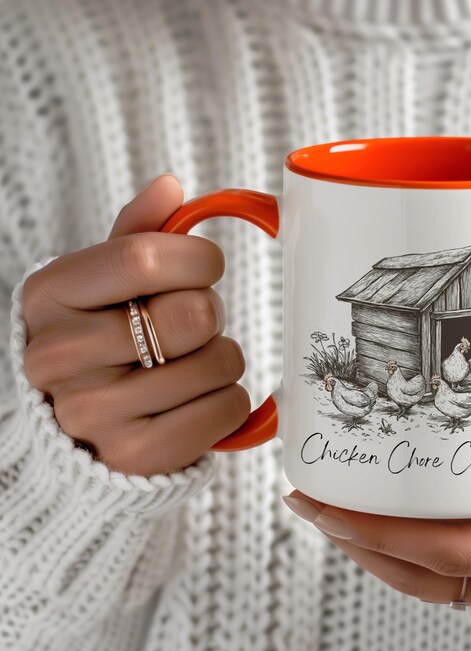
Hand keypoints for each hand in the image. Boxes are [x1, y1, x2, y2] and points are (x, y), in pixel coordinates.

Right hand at [21, 174, 250, 476]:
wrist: (88, 431)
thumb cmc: (108, 342)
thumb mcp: (105, 284)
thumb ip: (138, 234)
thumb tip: (170, 184)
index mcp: (50, 296)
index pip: (146, 258)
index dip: (200, 258)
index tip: (205, 267)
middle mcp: (60, 356)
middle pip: (193, 313)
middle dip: (212, 314)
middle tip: (192, 327)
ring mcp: (94, 413)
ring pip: (219, 363)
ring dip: (222, 360)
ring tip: (189, 367)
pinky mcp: (136, 456)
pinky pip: (228, 409)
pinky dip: (229, 402)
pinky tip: (196, 402)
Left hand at [283, 419, 470, 621]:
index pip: (443, 549)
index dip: (379, 533)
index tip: (328, 506)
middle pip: (418, 574)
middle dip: (356, 542)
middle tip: (308, 503)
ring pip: (426, 585)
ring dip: (372, 554)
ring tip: (331, 516)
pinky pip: (444, 584)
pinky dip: (404, 560)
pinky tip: (380, 530)